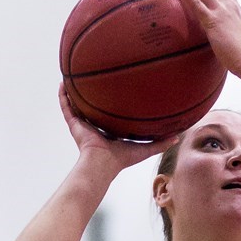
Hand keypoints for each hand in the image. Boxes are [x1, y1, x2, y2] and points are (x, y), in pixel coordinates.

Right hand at [58, 85, 176, 169]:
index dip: (111, 104)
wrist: (102, 163)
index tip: (115, 90)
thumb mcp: (144, 149)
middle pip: (92, 107)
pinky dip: (63, 96)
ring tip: (73, 76)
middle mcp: (94, 126)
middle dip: (92, 94)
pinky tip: (62, 83)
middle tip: (95, 79)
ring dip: (74, 92)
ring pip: (76, 105)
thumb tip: (178, 136)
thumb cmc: (121, 159)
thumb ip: (160, 142)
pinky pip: (66, 107)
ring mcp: (83, 124)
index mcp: (108, 131)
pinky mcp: (74, 124)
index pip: (109, 114)